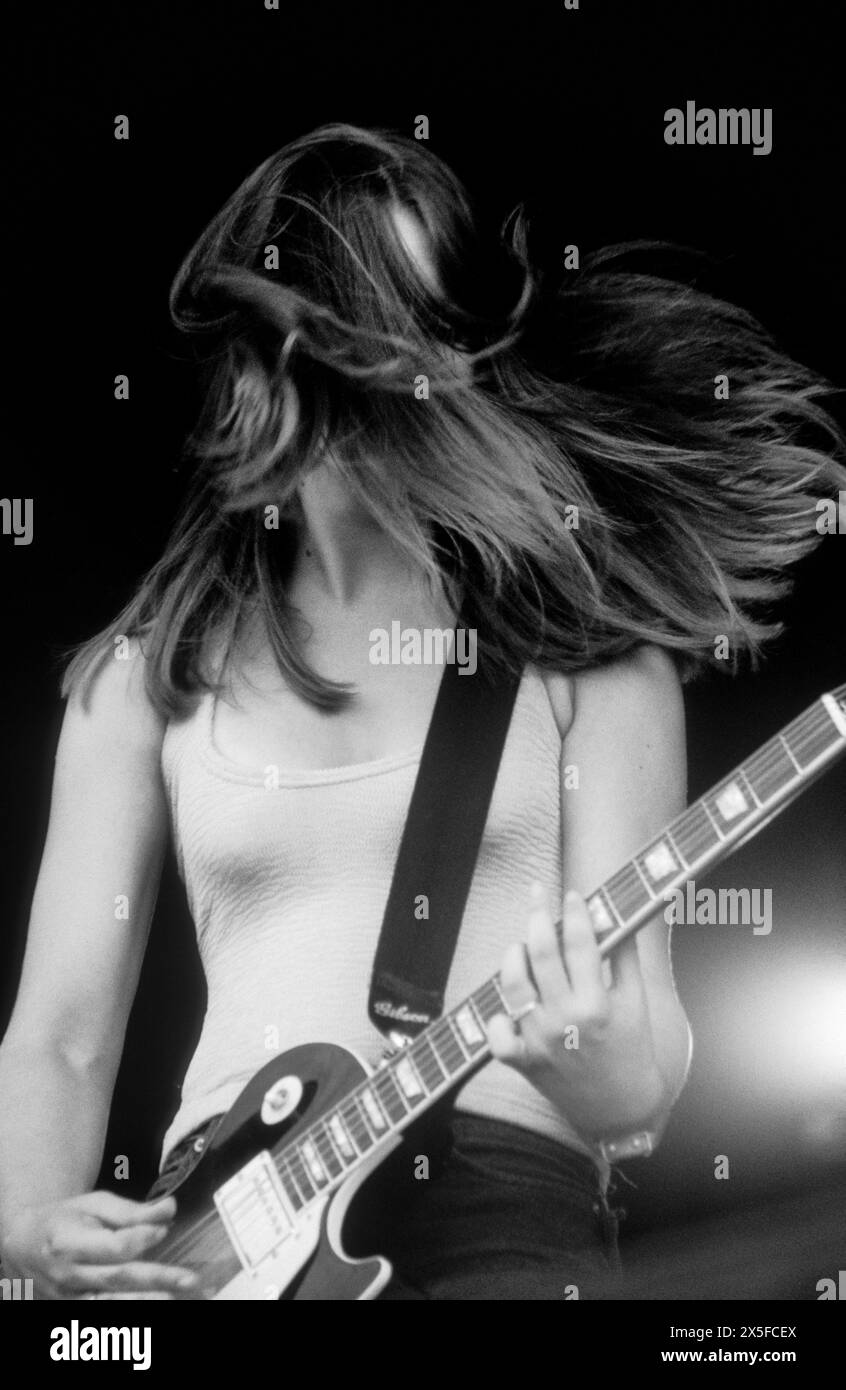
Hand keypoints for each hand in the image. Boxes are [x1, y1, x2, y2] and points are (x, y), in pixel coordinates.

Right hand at [0, 1192, 199, 1299]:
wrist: (22, 1245)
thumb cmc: (63, 1219)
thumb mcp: (93, 1204)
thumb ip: (131, 1210)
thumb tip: (169, 1209)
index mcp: (69, 1241)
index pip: (113, 1246)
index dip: (142, 1238)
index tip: (164, 1228)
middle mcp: (68, 1274)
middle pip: (118, 1278)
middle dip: (156, 1279)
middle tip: (189, 1279)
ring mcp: (69, 1296)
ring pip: (111, 1302)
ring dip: (146, 1302)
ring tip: (175, 1298)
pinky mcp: (73, 1308)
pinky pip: (104, 1311)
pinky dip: (130, 1308)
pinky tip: (154, 1303)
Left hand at [486, 883, 667, 1140]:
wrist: (623, 1112)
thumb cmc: (634, 1053)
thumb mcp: (637, 1004)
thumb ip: (626, 959)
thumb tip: (617, 918)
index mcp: (597, 1005)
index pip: (580, 943)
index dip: (575, 912)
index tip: (572, 894)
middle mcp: (564, 1020)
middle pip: (540, 952)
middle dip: (537, 915)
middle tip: (537, 893)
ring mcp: (539, 1042)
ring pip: (512, 984)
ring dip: (513, 954)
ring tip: (521, 942)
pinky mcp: (522, 1063)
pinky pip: (496, 1034)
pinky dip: (498, 1015)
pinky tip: (510, 1001)